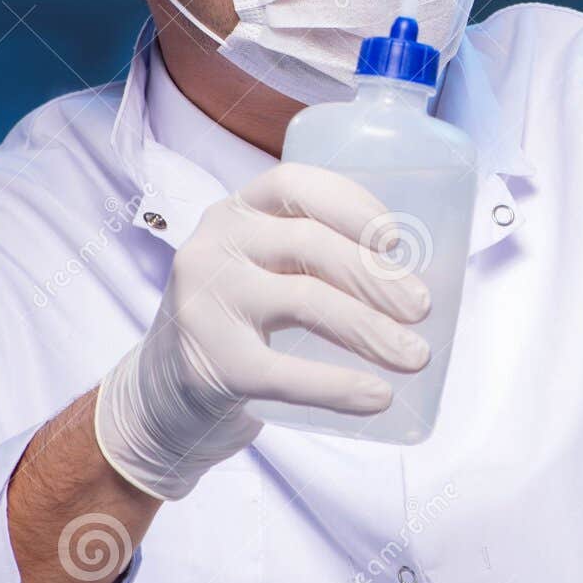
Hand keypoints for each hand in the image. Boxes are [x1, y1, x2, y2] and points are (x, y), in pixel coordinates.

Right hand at [94, 162, 431, 499]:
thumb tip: (414, 273)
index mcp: (236, 212)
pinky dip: (338, 386)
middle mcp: (215, 246)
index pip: (293, 185)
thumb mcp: (263, 267)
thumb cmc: (240, 318)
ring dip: (371, 329)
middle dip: (376, 275)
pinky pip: (284, 372)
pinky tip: (376, 397)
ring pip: (304, 301)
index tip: (395, 239)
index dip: (351, 204)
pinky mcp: (211, 363)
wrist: (161, 393)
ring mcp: (207, 303)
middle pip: (309, 244)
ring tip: (414, 356)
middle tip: (421, 307)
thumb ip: (314, 255)